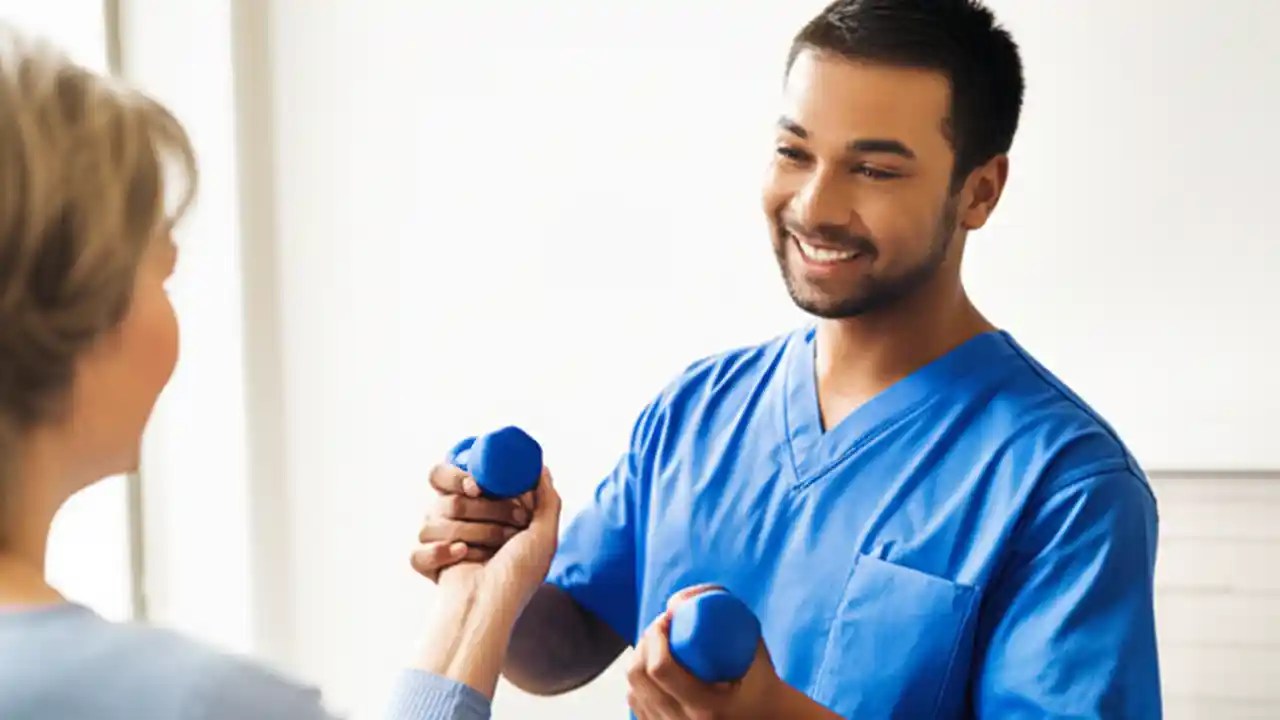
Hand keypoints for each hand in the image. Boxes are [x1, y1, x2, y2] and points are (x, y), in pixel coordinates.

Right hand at [409, 468, 561, 697]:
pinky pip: (419, 547)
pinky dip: (441, 554)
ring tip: (491, 553)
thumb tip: (540, 468)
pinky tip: (461, 558)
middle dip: (483, 512)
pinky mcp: (425, 561)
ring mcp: (439, 539)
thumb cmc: (520, 576)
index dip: (461, 477)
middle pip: (447, 496)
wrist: (494, 610)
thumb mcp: (544, 535)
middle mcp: (455, 518)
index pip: (449, 474)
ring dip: (474, 535)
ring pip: (435, 517)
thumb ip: (546, 499)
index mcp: (478, 506)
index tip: (479, 487)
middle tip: (509, 530)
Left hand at [627, 585, 783, 719]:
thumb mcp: (754, 647)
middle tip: (661, 627)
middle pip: (639, 678)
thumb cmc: (761, 681)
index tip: (667, 618)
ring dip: (639, 660)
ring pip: (633, 691)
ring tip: (657, 645)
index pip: (660, 669)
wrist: (767, 718)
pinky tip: (652, 668)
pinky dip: (639, 682)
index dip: (655, 636)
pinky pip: (636, 705)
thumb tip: (684, 597)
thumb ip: (729, 613)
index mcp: (708, 708)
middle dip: (645, 643)